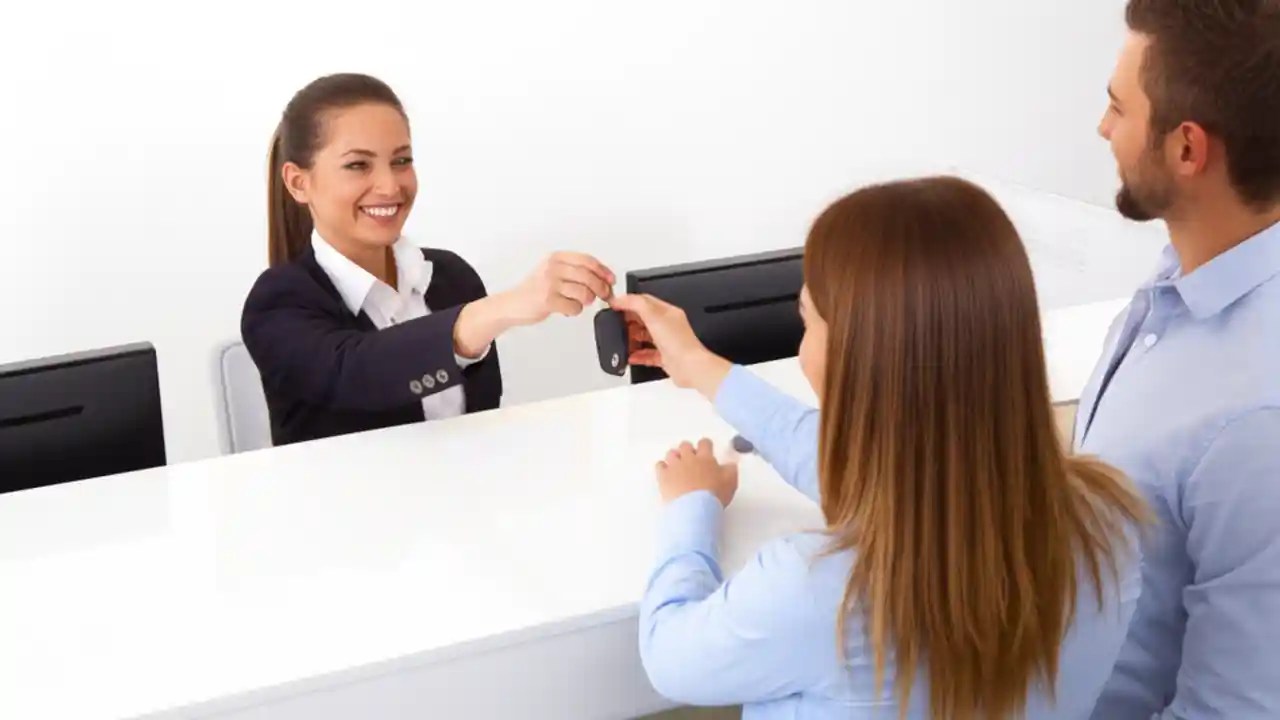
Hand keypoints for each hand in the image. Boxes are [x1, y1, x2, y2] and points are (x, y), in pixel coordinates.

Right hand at [507, 252, 615, 323]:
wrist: (512, 304)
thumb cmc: (535, 290)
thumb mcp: (554, 272)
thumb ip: (575, 272)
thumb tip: (604, 278)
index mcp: (556, 257)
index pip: (588, 260)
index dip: (604, 271)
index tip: (611, 280)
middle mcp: (553, 267)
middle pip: (589, 276)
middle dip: (602, 288)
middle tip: (605, 296)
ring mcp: (549, 283)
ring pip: (584, 292)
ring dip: (587, 301)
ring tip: (581, 302)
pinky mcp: (547, 300)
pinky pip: (574, 307)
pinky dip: (575, 311)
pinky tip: (568, 309)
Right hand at [609, 293, 731, 398]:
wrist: (690, 367)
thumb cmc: (679, 343)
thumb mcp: (654, 316)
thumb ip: (637, 304)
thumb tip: (621, 299)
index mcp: (669, 312)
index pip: (646, 301)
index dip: (629, 302)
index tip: (615, 305)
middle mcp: (669, 326)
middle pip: (645, 319)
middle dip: (629, 321)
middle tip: (617, 324)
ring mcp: (667, 342)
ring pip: (646, 337)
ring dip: (633, 339)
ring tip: (623, 340)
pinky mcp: (666, 358)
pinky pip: (648, 354)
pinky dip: (638, 355)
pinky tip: (631, 356)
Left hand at [656, 439, 738, 506]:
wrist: (695, 508)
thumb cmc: (713, 496)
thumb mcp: (730, 482)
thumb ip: (731, 469)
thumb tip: (731, 464)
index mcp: (705, 458)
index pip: (704, 443)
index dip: (705, 445)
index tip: (706, 448)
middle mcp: (689, 459)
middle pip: (685, 445)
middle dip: (688, 449)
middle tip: (691, 457)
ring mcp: (675, 467)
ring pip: (671, 453)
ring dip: (675, 457)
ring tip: (678, 464)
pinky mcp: (664, 477)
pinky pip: (660, 465)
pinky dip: (662, 467)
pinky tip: (666, 472)